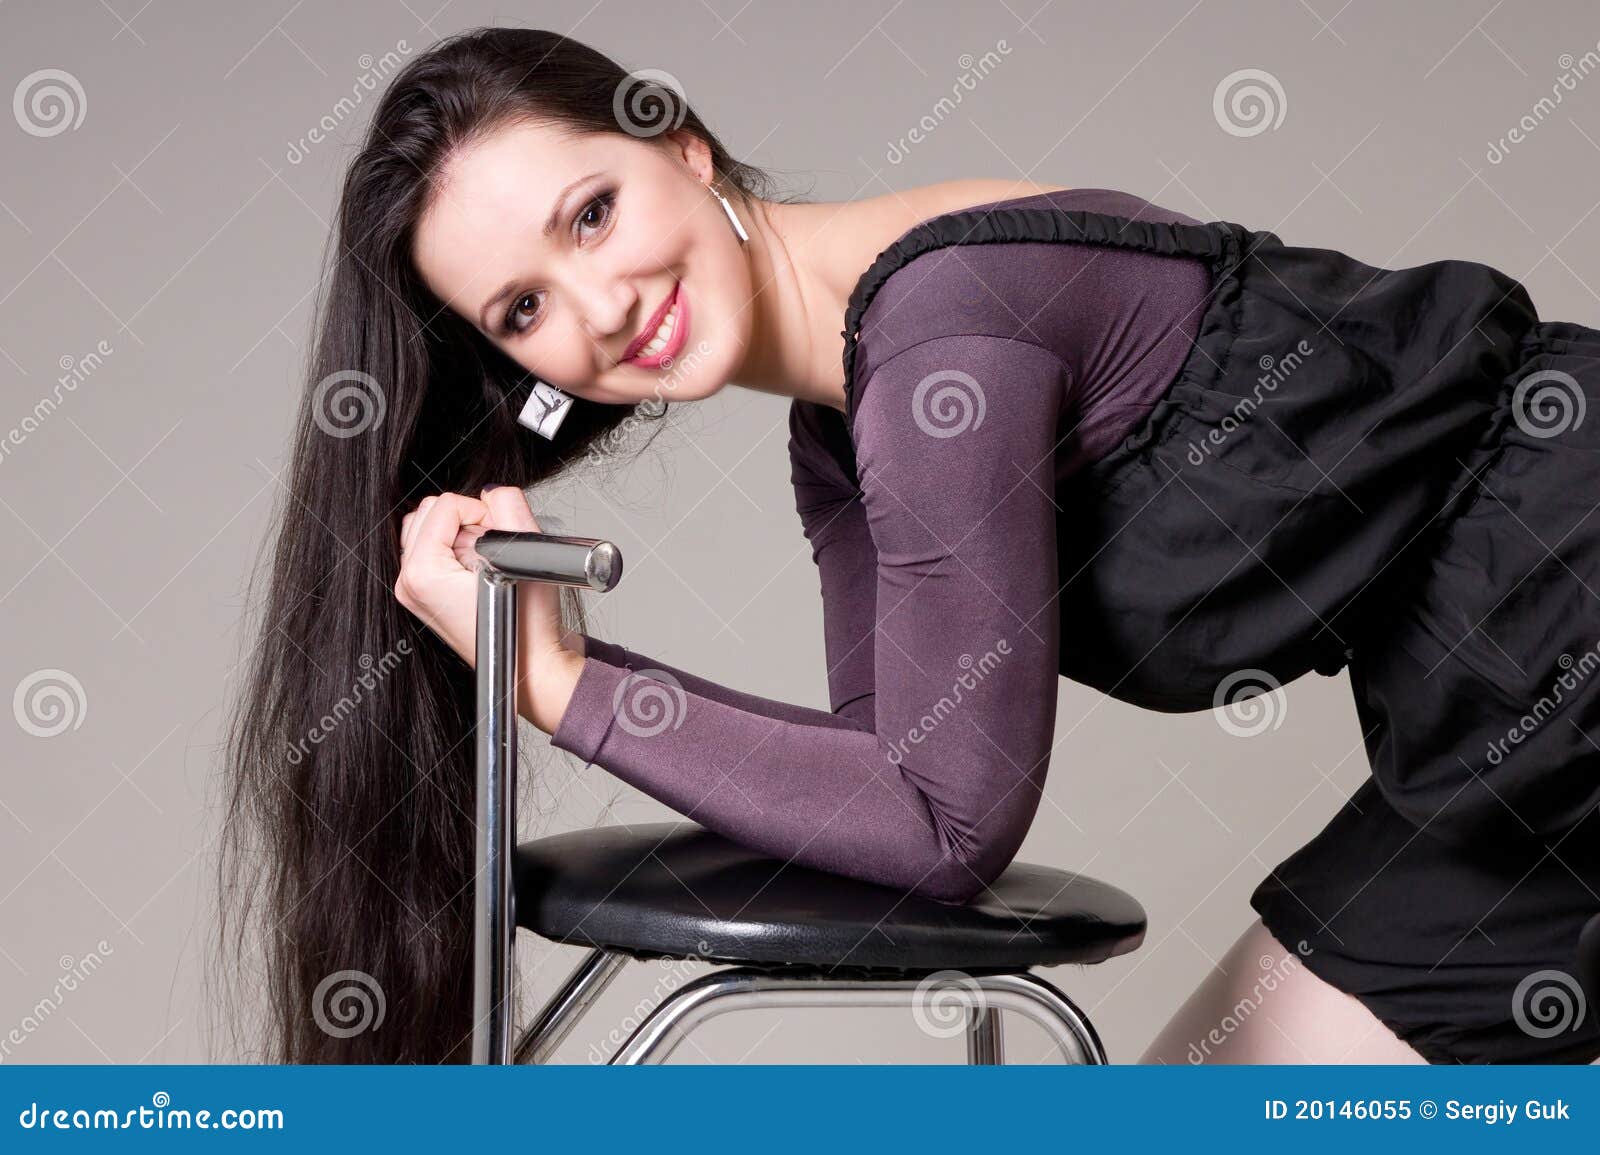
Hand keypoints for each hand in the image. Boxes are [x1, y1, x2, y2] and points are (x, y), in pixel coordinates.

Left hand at [395, 486, 584, 732]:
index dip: (480, 512)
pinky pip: (435, 549)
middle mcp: (409, 583)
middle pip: (428, 513)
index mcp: (421, 574)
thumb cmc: (528, 628)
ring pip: (429, 528)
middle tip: (495, 547)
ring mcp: (414, 592)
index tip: (500, 537)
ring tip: (489, 559)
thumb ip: (508, 508)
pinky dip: (458, 547)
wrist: (532, 667)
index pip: (445, 506)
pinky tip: (481, 567)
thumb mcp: (526, 556)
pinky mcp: (426, 595)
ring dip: (462, 532)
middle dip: (466, 520)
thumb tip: (493, 492)